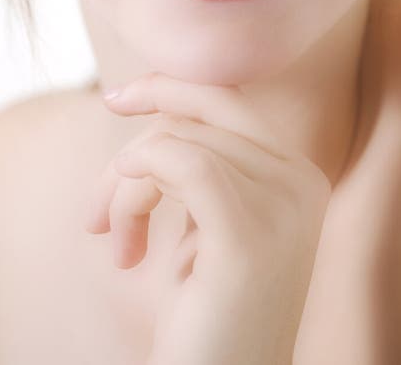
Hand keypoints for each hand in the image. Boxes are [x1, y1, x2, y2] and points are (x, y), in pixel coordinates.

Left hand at [86, 73, 331, 364]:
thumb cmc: (208, 312)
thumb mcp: (211, 223)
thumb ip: (205, 161)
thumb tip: (157, 95)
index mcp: (300, 175)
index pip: (226, 100)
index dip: (167, 88)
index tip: (114, 99)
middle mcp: (303, 182)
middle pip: (198, 115)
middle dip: (135, 149)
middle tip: (97, 215)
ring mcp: (282, 208)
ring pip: (176, 143)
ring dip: (125, 190)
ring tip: (120, 246)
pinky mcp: (247, 237)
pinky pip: (181, 164)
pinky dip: (135, 178)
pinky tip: (119, 230)